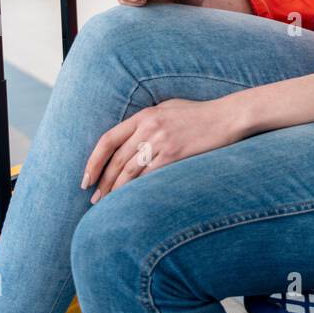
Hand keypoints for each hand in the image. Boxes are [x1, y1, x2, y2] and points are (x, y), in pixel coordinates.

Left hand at [81, 96, 245, 201]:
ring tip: (106, 204)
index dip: (93, 161)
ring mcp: (162, 142)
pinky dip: (136, 191)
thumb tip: (130, 138)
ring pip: (130, 172)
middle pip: (117, 160)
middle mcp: (149, 127)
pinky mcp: (175, 155)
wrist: (228, 117)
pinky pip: (149, 177)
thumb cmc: (200, 113)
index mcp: (145, 115)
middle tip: (94, 198)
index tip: (86, 178)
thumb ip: (148, 120)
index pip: (108, 140)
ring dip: (115, 191)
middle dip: (102, 182)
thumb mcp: (169, 108)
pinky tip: (130, 201)